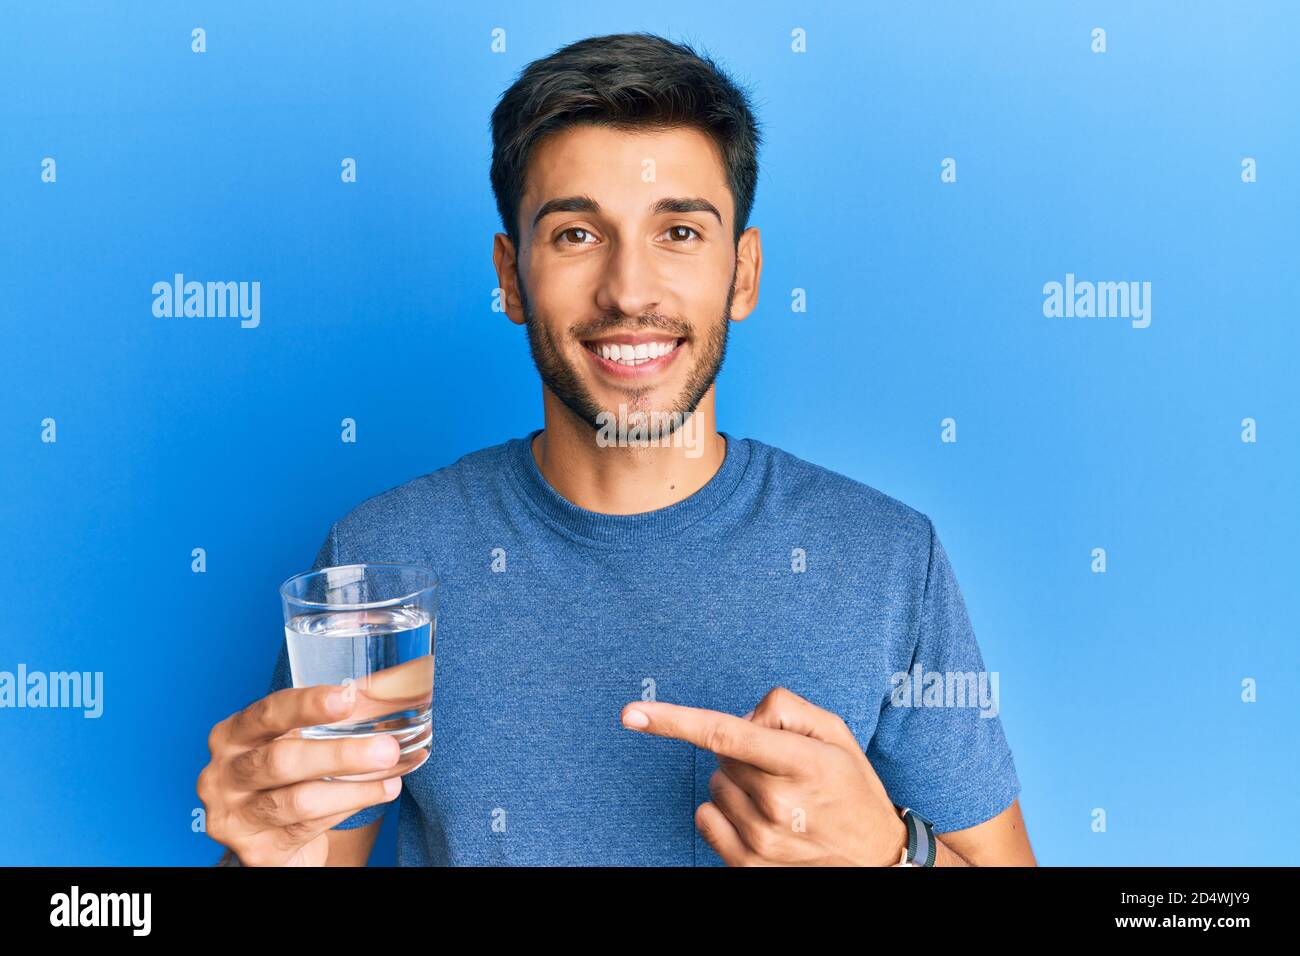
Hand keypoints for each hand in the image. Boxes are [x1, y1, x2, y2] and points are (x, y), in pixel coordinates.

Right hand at [197, 684, 403, 865]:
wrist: (270, 837)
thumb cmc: (289, 774)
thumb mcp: (302, 738)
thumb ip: (342, 712)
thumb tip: (400, 681)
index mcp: (232, 735)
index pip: (267, 713)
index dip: (307, 704)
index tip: (346, 697)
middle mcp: (223, 774)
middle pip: (281, 760)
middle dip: (339, 754)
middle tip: (386, 749)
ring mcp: (235, 817)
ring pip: (298, 800)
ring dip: (352, 789)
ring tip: (391, 775)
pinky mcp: (257, 850)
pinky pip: (308, 827)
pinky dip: (348, 808)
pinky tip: (378, 793)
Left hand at [620, 687, 906, 865]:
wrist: (876, 857)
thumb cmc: (852, 787)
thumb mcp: (834, 733)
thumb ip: (785, 708)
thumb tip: (743, 716)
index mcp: (802, 764)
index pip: (725, 734)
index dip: (673, 720)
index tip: (631, 713)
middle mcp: (778, 804)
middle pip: (722, 756)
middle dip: (745, 752)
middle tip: (783, 768)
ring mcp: (761, 840)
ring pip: (714, 786)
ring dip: (737, 783)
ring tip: (779, 796)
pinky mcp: (748, 865)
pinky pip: (705, 819)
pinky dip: (722, 811)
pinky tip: (757, 816)